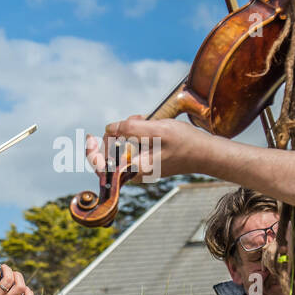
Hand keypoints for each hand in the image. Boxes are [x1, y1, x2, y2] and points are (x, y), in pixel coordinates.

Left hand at [84, 116, 217, 182]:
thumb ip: (131, 129)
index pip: (103, 167)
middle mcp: (135, 173)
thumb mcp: (158, 130)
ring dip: (127, 131)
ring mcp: (140, 169)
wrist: (205, 153)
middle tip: (132, 122)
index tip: (90, 137)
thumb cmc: (185, 143)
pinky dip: (135, 135)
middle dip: (116, 134)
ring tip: (144, 120)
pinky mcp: (146, 163)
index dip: (92, 152)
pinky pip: (131, 148)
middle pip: (110, 154)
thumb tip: (109, 129)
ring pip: (121, 148)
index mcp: (135, 169)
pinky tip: (146, 125)